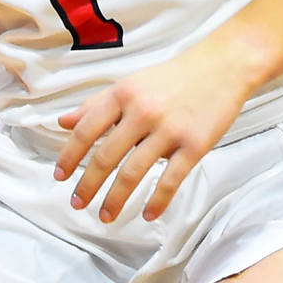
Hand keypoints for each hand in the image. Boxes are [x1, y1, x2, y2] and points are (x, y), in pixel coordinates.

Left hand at [53, 47, 253, 223]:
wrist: (223, 67)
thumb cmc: (175, 77)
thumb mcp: (131, 84)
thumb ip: (97, 104)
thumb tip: (63, 121)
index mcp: (123, 94)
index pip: (86, 130)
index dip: (69, 156)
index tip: (60, 177)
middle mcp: (143, 111)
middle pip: (106, 156)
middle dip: (88, 185)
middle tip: (77, 203)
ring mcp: (170, 130)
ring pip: (134, 173)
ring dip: (116, 199)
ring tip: (106, 216)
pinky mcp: (195, 145)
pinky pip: (171, 180)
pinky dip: (158, 201)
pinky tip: (148, 214)